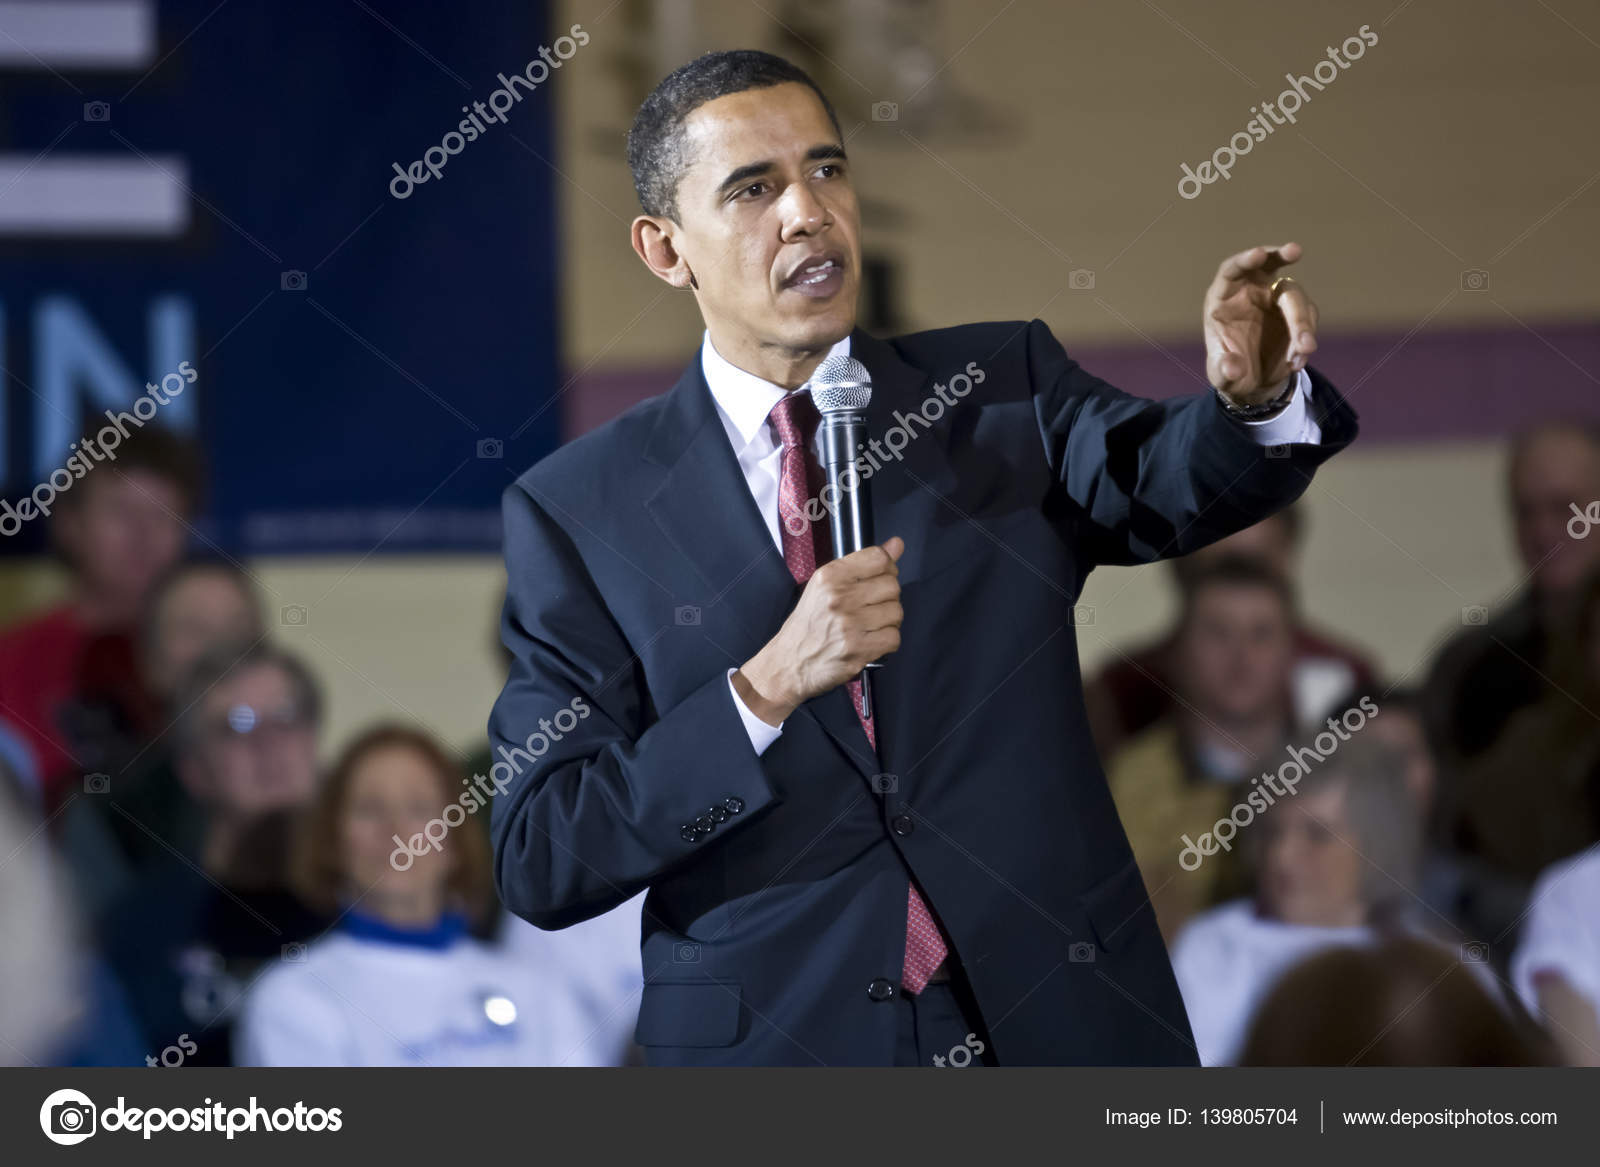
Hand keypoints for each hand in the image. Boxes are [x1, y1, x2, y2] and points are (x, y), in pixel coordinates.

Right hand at [733, 537, 904, 725]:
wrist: (790, 662)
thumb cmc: (808, 624)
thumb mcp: (826, 586)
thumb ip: (863, 564)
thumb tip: (896, 544)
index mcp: (830, 576)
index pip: (879, 558)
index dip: (888, 567)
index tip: (882, 577)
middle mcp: (839, 597)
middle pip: (892, 586)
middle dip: (888, 597)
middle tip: (873, 606)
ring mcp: (849, 624)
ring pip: (896, 612)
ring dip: (889, 620)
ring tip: (871, 625)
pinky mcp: (858, 649)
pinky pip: (893, 637)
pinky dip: (887, 641)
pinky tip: (872, 640)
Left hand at [1203, 242, 1319, 405]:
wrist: (1254, 381)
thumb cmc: (1229, 371)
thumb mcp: (1222, 376)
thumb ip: (1226, 371)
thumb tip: (1234, 368)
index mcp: (1225, 298)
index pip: (1232, 270)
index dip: (1245, 260)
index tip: (1259, 254)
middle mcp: (1252, 292)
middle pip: (1269, 266)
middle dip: (1282, 256)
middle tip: (1295, 250)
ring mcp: (1276, 301)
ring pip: (1294, 296)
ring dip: (1301, 323)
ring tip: (1300, 353)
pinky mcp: (1296, 314)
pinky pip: (1308, 319)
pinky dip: (1305, 340)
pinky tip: (1295, 363)